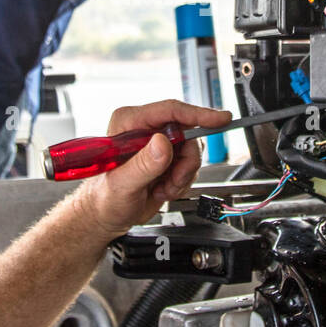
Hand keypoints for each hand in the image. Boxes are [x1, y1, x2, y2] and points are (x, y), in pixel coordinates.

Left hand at [71, 99, 232, 241]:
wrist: (108, 215)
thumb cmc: (105, 198)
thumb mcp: (123, 184)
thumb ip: (144, 164)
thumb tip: (163, 143)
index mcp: (129, 122)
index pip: (170, 111)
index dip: (198, 114)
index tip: (220, 119)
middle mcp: (145, 128)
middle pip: (187, 133)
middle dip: (185, 162)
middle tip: (174, 180)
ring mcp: (158, 143)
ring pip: (192, 151)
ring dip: (182, 176)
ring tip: (163, 188)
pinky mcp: (167, 157)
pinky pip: (190, 165)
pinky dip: (181, 182)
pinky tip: (163, 189)